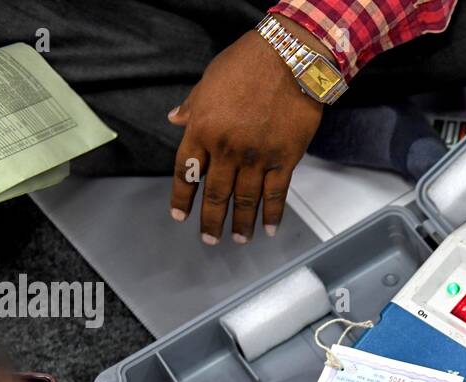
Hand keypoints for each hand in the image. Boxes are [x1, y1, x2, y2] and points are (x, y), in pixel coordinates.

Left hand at [168, 20, 324, 243]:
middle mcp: (226, 148)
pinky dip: (272, 214)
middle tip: (209, 239)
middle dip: (210, 220)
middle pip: (214, 194)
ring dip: (240, 223)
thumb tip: (176, 119)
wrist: (290, 58)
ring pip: (245, 199)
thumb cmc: (247, 62)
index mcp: (202, 128)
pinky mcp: (284, 159)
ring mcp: (256, 157)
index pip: (186, 172)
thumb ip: (193, 106)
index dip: (182, 197)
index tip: (180, 216)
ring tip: (239, 240)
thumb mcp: (209, 80)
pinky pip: (276, 194)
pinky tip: (270, 228)